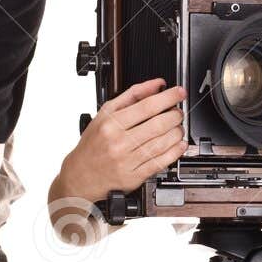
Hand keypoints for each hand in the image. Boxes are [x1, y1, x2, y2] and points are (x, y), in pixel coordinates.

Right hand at [58, 78, 187, 202]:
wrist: (82, 174)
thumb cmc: (94, 143)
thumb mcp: (106, 113)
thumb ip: (132, 95)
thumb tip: (156, 84)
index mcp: (111, 124)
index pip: (147, 106)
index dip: (168, 97)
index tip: (179, 92)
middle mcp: (119, 142)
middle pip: (158, 125)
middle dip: (175, 115)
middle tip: (178, 112)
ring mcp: (127, 161)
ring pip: (162, 143)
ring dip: (177, 132)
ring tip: (178, 127)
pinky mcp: (134, 176)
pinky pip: (160, 162)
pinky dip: (175, 152)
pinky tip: (179, 144)